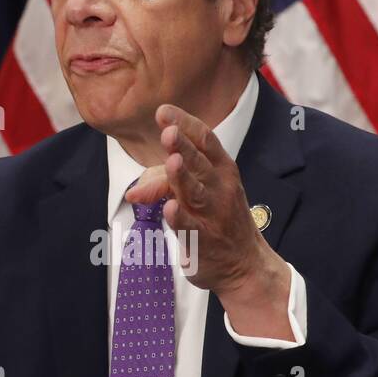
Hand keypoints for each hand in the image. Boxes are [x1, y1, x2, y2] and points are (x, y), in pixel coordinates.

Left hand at [125, 104, 279, 302]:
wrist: (245, 265)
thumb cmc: (217, 218)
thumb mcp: (197, 191)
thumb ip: (161, 182)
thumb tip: (133, 190)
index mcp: (221, 168)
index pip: (205, 139)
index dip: (185, 124)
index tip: (163, 111)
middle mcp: (220, 188)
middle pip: (199, 162)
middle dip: (183, 146)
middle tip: (168, 132)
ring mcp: (212, 214)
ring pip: (195, 192)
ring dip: (182, 177)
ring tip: (173, 162)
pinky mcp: (202, 240)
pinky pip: (189, 226)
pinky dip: (179, 217)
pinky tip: (168, 209)